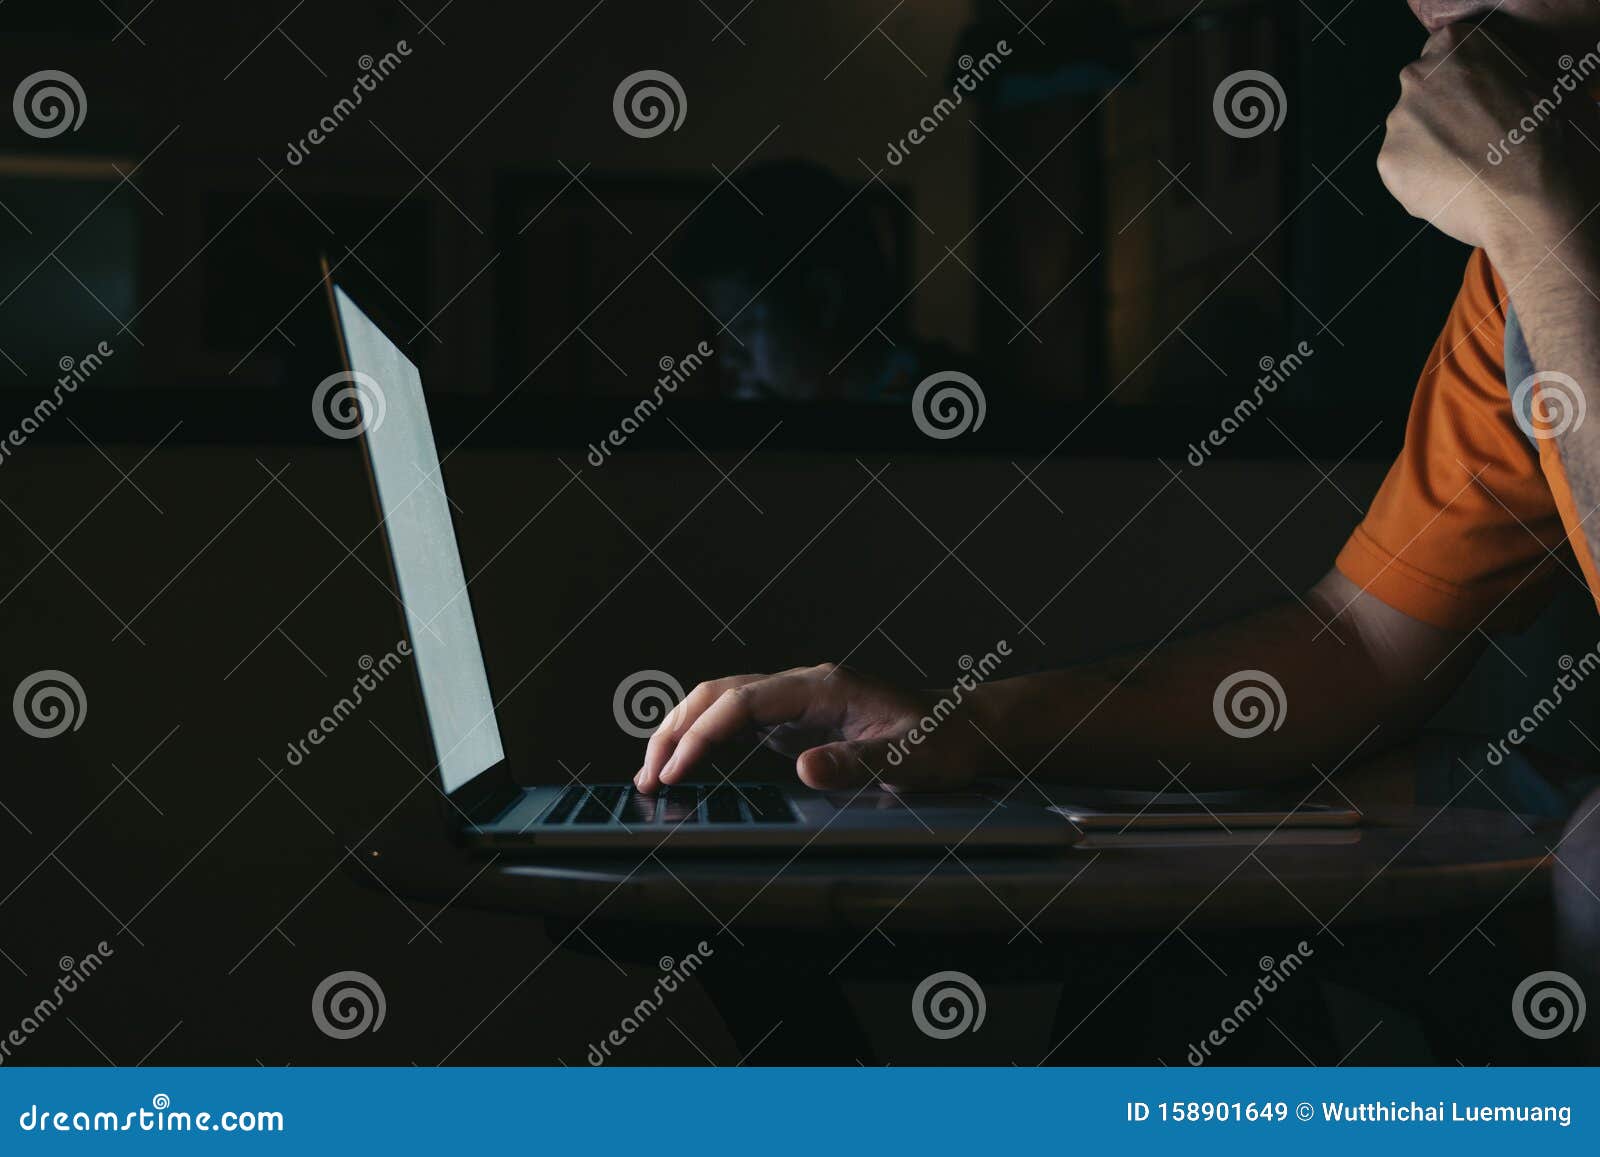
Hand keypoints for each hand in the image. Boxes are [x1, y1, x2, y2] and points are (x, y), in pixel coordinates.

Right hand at [633, 663, 988, 792]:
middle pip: (718, 694)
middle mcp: (800, 687)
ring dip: (681, 731)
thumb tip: (804, 768)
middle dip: (676, 731)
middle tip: (649, 778)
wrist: (963, 729)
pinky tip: (686, 766)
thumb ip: (858, 763)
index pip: (742, 702)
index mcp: (822, 687)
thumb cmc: (941, 741)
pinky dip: (702, 739)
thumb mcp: (910, 758)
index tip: (677, 771)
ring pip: (720, 702)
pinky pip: (734, 721)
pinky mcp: (793, 721)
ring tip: (652, 774)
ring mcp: (794, 702)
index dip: (702, 735)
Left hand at [1377, 20, 1597, 258]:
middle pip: (1420, 97)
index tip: (1472, 107)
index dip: (1458, 88)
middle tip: (1470, 141)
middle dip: (1439, 117)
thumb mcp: (1524, 79)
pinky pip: (1400, 169)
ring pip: (1409, 134)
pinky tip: (1449, 185)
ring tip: (1464, 168)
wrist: (1523, 193)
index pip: (1441, 61)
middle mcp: (1416, 77)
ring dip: (1429, 149)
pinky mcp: (1387, 161)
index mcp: (1452, 45)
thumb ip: (1487, 73)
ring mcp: (1398, 120)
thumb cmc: (1536, 136)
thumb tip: (1478, 84)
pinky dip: (1418, 178)